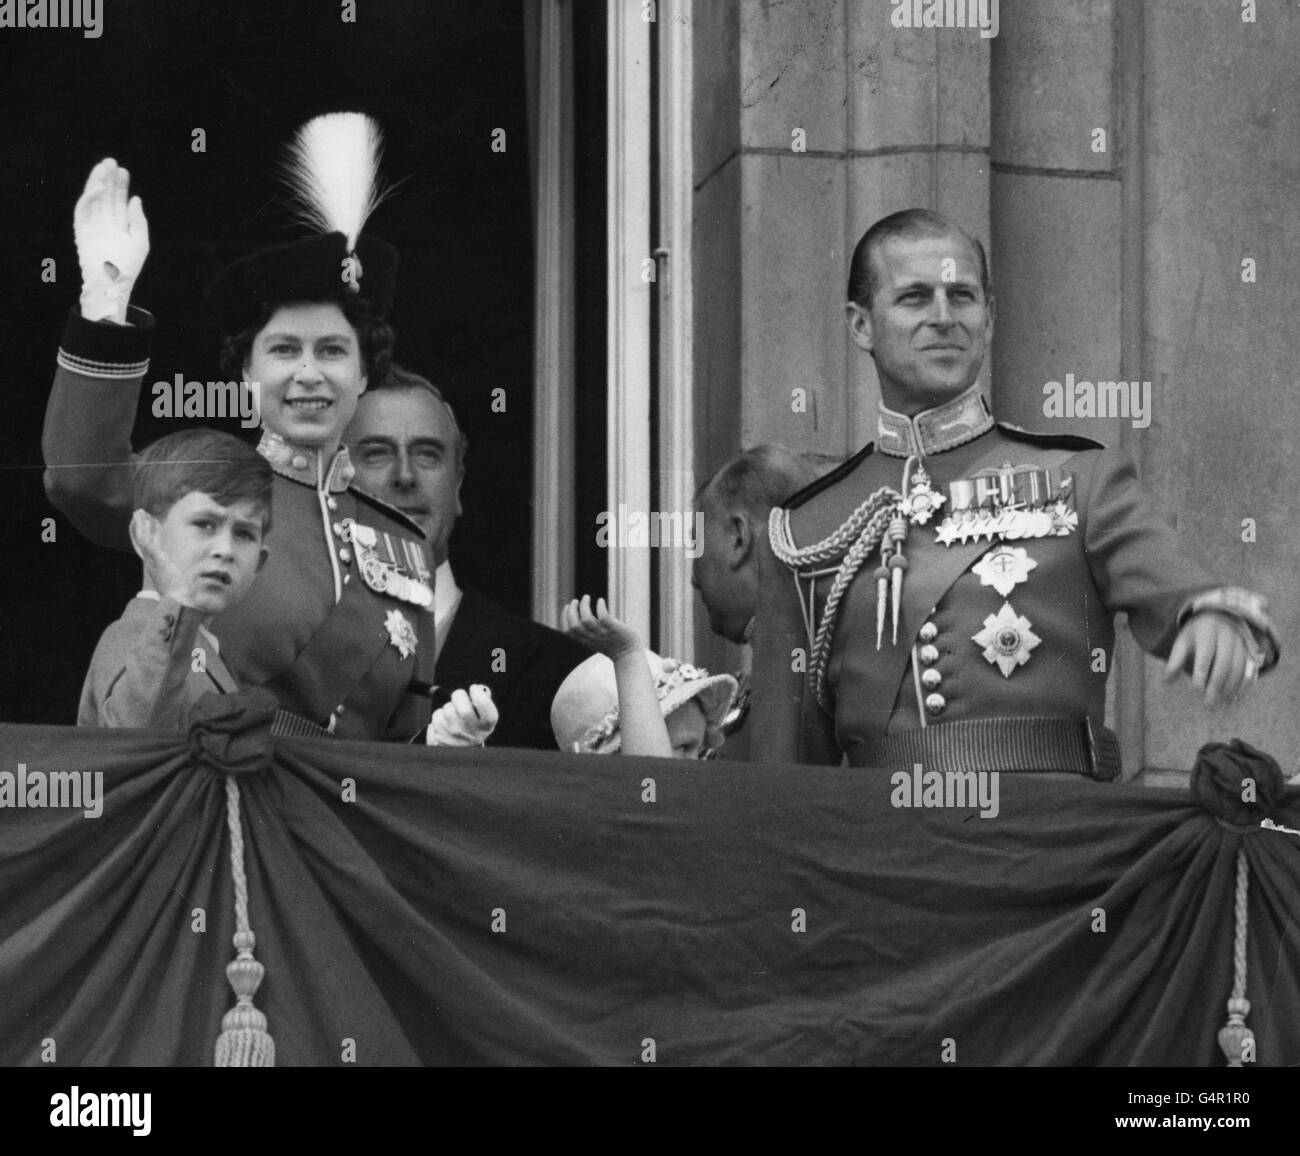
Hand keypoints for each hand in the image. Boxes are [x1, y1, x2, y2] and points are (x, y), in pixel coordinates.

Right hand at [75, 158, 149, 321]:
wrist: (113, 282)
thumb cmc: (128, 265)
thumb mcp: (140, 240)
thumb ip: (137, 219)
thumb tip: (135, 199)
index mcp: (118, 225)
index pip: (117, 201)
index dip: (120, 186)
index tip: (124, 171)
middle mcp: (104, 223)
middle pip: (105, 196)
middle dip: (108, 180)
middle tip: (112, 162)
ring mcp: (92, 225)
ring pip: (93, 199)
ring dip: (97, 183)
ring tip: (104, 168)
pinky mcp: (81, 230)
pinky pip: (83, 210)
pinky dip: (89, 197)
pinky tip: (98, 186)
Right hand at [129, 509, 196, 606]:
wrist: (178, 600)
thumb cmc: (180, 592)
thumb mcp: (178, 578)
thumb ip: (177, 570)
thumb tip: (183, 567)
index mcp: (155, 565)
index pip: (149, 546)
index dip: (147, 534)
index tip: (149, 523)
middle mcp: (151, 562)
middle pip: (142, 540)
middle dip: (141, 526)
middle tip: (139, 514)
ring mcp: (152, 560)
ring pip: (142, 538)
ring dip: (140, 525)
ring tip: (139, 513)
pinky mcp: (156, 558)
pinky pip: (147, 541)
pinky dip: (144, 530)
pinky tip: (144, 521)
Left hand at [426, 684, 497, 745]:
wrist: (459, 750)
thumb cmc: (471, 730)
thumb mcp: (484, 719)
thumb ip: (485, 703)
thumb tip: (480, 689)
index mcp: (485, 727)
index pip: (483, 706)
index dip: (478, 693)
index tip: (474, 689)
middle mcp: (470, 734)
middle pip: (463, 709)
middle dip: (459, 696)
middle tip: (459, 697)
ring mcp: (453, 737)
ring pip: (447, 710)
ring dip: (448, 707)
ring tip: (452, 715)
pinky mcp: (438, 738)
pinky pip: (436, 717)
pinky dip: (439, 716)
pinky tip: (445, 723)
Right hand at [560, 594, 641, 660]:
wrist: (629, 655)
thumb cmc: (614, 644)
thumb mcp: (597, 638)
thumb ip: (590, 628)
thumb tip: (584, 613)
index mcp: (586, 641)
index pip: (568, 631)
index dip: (564, 617)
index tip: (567, 606)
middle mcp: (593, 638)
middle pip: (574, 625)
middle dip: (572, 610)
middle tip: (576, 600)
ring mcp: (603, 634)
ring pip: (587, 620)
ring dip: (584, 606)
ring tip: (586, 597)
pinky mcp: (614, 629)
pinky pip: (603, 617)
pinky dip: (600, 607)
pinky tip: (601, 601)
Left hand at [1163, 611, 1255, 705]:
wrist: (1221, 616)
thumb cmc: (1196, 634)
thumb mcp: (1183, 642)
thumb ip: (1175, 661)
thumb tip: (1166, 682)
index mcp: (1207, 632)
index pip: (1205, 654)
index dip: (1201, 672)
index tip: (1195, 689)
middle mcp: (1228, 637)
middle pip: (1224, 663)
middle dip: (1216, 685)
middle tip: (1208, 704)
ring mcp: (1242, 645)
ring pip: (1239, 669)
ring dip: (1231, 689)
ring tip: (1221, 706)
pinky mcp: (1252, 652)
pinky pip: (1251, 671)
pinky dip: (1244, 687)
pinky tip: (1235, 701)